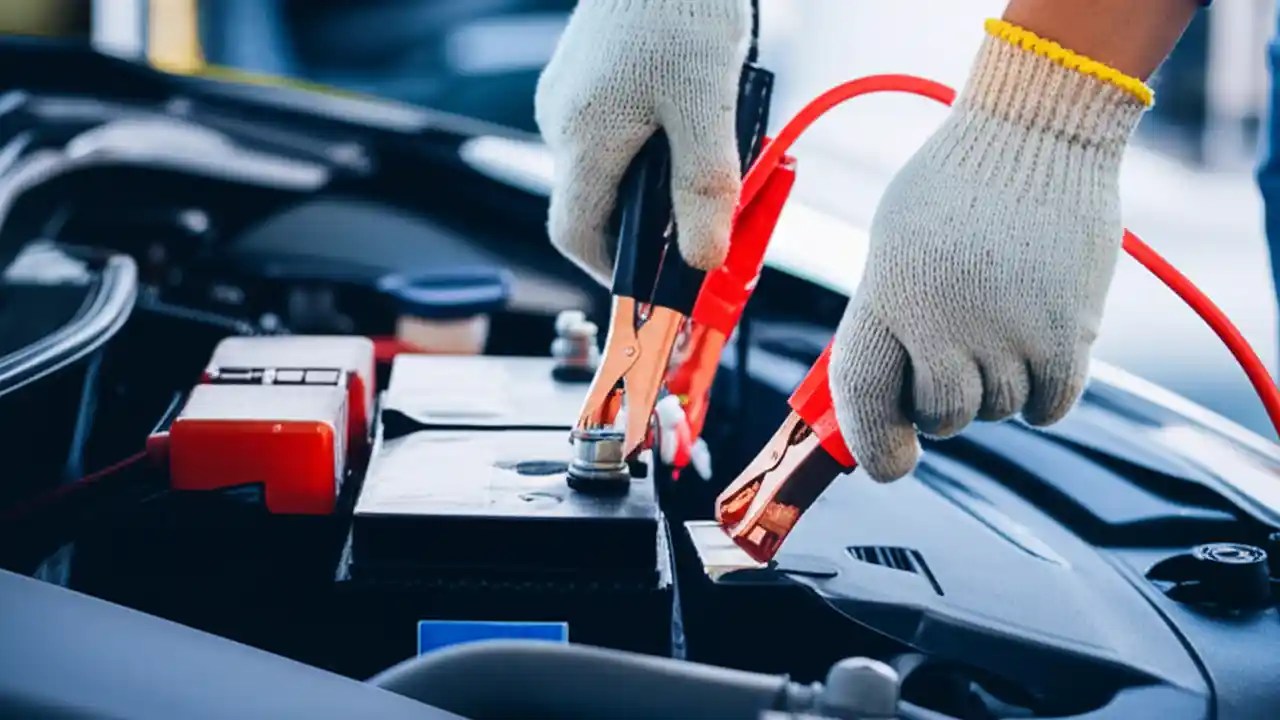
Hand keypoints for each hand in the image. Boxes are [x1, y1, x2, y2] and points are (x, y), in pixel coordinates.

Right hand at [535, 0, 750, 284]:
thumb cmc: (683, 4)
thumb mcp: (710, 105)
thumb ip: (704, 188)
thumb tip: (704, 260)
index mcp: (582, 137)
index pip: (576, 236)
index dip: (614, 274)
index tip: (659, 287)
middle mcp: (564, 121)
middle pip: (599, 205)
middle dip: (656, 225)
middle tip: (712, 222)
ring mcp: (573, 95)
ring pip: (614, 167)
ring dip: (664, 181)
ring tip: (717, 155)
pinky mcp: (590, 75)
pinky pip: (619, 131)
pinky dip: (660, 144)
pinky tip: (701, 119)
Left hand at [829, 25, 1148, 481]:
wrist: (1036, 133)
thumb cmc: (955, 185)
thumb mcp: (893, 245)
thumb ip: (883, 318)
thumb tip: (882, 395)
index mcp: (886, 298)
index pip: (864, 397)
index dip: (873, 444)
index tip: (890, 463)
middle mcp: (940, 324)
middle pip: (942, 418)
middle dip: (945, 404)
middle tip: (958, 358)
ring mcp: (1005, 333)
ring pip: (999, 411)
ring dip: (999, 386)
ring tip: (1002, 321)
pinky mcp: (1067, 336)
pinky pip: (1050, 408)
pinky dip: (1046, 392)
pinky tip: (1040, 345)